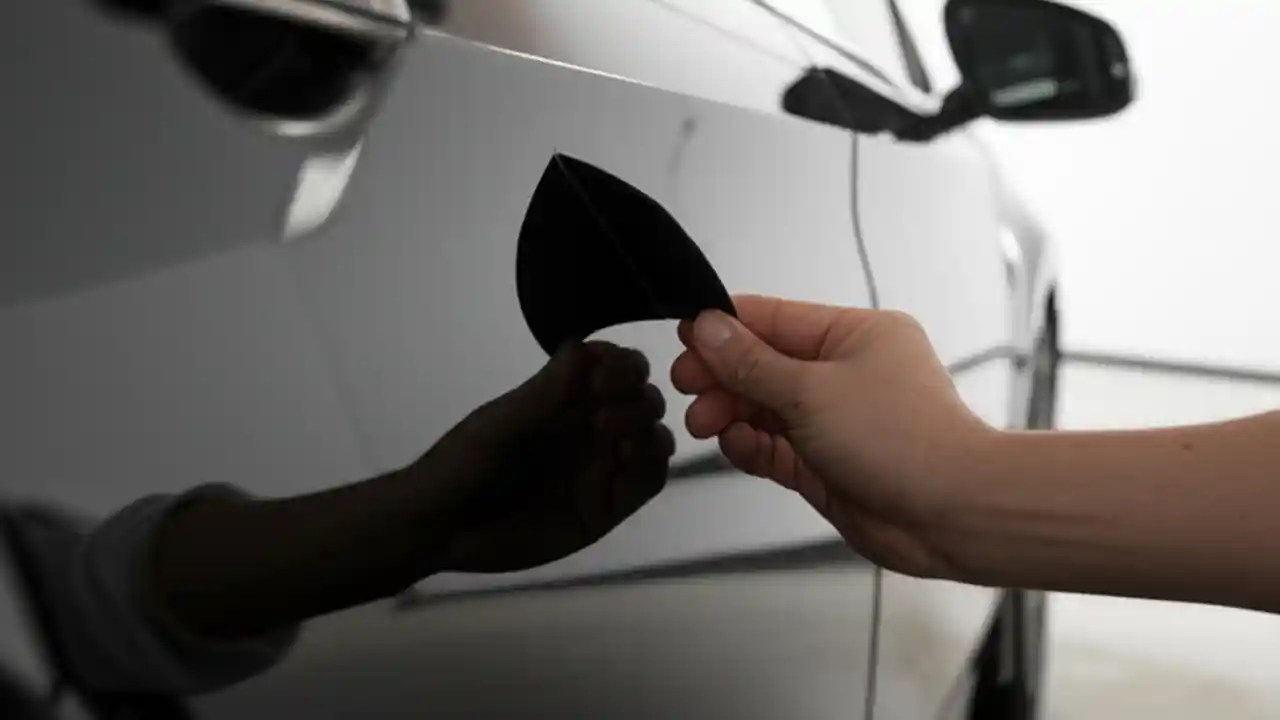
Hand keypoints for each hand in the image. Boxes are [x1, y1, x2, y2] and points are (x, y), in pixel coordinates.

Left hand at [415, 341, 674, 572]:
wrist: (443, 529)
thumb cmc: (463, 465)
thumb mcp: (499, 425)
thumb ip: (545, 392)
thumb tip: (585, 348)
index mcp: (562, 398)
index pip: (613, 365)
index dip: (620, 365)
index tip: (604, 379)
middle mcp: (587, 427)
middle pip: (641, 396)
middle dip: (635, 397)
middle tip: (600, 420)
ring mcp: (600, 466)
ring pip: (652, 435)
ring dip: (646, 429)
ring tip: (616, 443)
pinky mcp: (608, 506)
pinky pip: (649, 480)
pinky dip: (652, 465)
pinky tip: (626, 463)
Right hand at [670, 295, 994, 578]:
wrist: (950, 514)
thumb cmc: (905, 442)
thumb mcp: (812, 390)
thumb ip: (752, 363)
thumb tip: (709, 329)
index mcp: (854, 334)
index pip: (775, 319)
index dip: (726, 327)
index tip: (685, 336)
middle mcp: (846, 373)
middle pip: (764, 364)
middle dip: (722, 375)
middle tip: (688, 386)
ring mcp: (836, 420)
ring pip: (765, 407)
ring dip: (731, 412)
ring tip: (705, 422)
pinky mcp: (826, 463)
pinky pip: (774, 446)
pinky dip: (749, 445)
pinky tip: (733, 445)